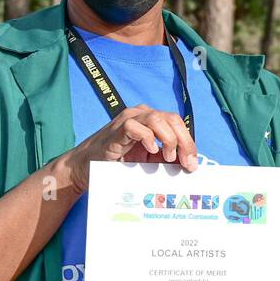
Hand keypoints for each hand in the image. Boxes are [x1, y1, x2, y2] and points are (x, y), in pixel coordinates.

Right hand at [62, 104, 198, 190]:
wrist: (87, 166)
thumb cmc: (119, 162)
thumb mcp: (149, 161)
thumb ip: (167, 158)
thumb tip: (190, 164)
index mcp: (153, 120)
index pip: (178, 124)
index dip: (189, 143)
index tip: (192, 164)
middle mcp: (142, 114)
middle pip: (173, 119)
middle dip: (184, 142)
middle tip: (186, 163)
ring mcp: (129, 119)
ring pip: (158, 119)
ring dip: (168, 139)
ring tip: (168, 157)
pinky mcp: (117, 128)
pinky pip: (136, 126)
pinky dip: (147, 138)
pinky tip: (150, 151)